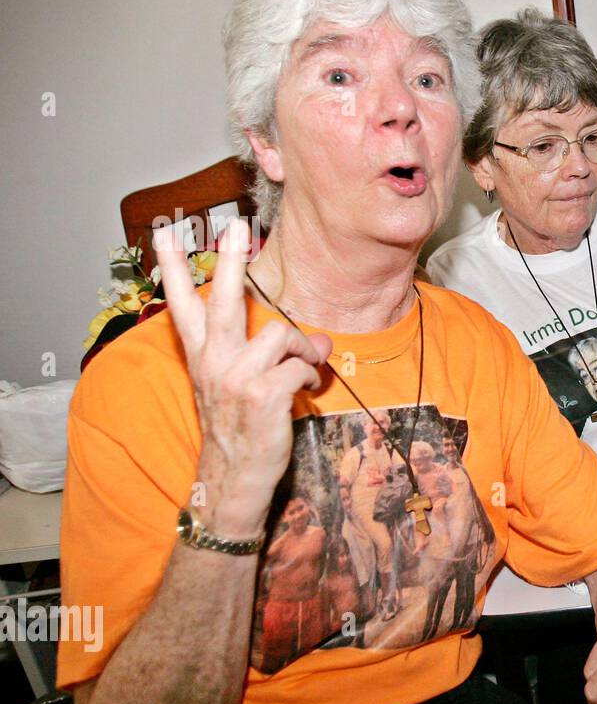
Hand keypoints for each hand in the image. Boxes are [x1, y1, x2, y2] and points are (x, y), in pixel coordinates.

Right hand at [154, 221, 330, 534]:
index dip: (175, 269)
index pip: (182, 304)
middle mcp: (214, 361)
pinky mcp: (262, 394)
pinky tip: (307, 391)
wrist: (233, 478)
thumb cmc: (240, 429)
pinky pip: (302, 365)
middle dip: (231, 260)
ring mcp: (236, 376)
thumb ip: (272, 357)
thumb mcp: (240, 388)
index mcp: (201, 356)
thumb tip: (323, 338)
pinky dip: (312, 376)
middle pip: (225, 300)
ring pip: (282, 333)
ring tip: (308, 366)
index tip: (167, 233)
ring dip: (305, 348)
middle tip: (236, 225)